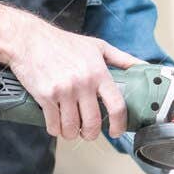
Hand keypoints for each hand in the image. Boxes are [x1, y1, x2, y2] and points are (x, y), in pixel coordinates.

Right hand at [8, 20, 137, 140]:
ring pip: (72, 127)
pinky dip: (55, 130)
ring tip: (70, 129)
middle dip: (91, 134)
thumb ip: (122, 58)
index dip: (119, 124)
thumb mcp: (97, 46)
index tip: (116, 131)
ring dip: (71, 134)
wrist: (29, 39)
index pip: (116, 106)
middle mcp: (83, 83)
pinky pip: (53, 125)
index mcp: (98, 72)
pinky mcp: (45, 96)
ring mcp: (63, 91)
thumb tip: (144, 67)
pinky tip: (56, 125)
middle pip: (93, 123)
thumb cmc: (63, 43)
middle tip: (88, 133)